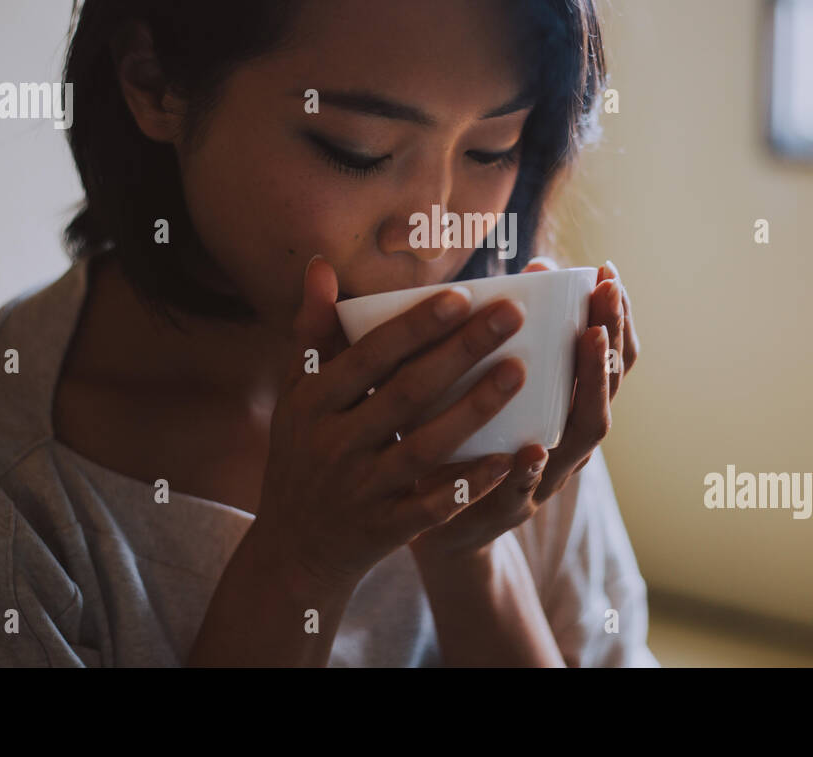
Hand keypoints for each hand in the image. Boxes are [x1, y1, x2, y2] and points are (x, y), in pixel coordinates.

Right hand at [252, 255, 529, 594]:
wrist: (293, 548)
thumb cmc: (302, 451)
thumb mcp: (296, 394)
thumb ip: (312, 331)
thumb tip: (321, 265)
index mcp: (312, 404)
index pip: (370, 357)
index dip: (414, 327)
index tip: (461, 294)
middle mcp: (334, 444)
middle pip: (406, 393)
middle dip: (460, 351)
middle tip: (511, 314)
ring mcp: (361, 490)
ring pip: (425, 446)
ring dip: (474, 409)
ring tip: (519, 370)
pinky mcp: (386, 529)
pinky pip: (433, 505)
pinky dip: (469, 483)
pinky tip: (509, 456)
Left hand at [408, 256, 639, 561]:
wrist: (435, 521)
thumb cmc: (466, 435)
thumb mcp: (490, 382)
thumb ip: (510, 333)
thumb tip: (533, 264)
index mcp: (570, 407)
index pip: (612, 357)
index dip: (617, 317)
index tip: (608, 271)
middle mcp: (570, 441)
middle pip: (610, 387)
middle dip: (613, 334)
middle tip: (607, 291)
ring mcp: (546, 477)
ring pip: (584, 433)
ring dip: (591, 382)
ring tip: (590, 340)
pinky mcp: (504, 509)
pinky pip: (524, 491)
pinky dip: (529, 469)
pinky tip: (531, 449)